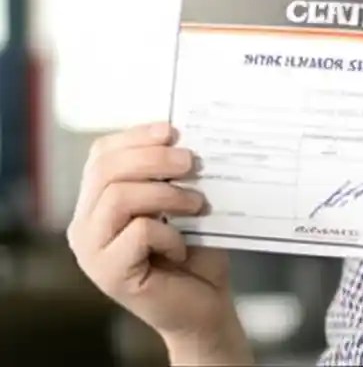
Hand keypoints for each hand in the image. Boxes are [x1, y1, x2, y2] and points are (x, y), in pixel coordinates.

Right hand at [66, 122, 250, 360]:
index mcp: (97, 202)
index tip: (172, 130)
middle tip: (193, 162)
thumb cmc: (194, 251)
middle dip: (153, 159)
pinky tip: (182, 245)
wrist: (204, 305)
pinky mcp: (109, 274)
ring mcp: (92, 251)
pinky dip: (169, 233)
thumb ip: (170, 175)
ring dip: (167, 194)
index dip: (135, 136)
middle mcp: (85, 225)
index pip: (101, 155)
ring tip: (197, 204)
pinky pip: (138, 232)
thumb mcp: (181, 204)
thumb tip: (183, 136)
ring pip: (118, 197)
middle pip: (106, 170)